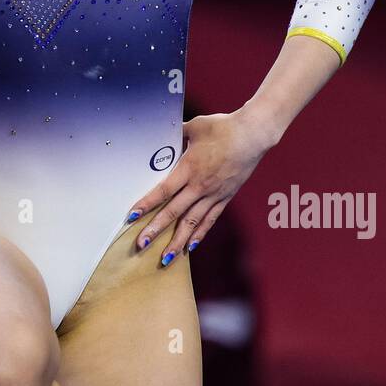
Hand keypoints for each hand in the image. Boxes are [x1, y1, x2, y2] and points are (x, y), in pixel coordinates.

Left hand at [127, 107, 278, 264]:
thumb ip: (175, 133)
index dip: (146, 204)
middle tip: (140, 245)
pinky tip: (190, 247)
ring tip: (165, 258)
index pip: (163, 191)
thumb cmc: (223, 127)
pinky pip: (210, 220)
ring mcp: (214, 194)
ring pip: (192, 222)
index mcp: (189, 168)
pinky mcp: (225, 197)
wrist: (253, 134)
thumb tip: (160, 133)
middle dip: (156, 230)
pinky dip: (199, 234)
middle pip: (174, 212)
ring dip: (177, 241)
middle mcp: (200, 185)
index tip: (131, 217)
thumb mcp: (194, 127)